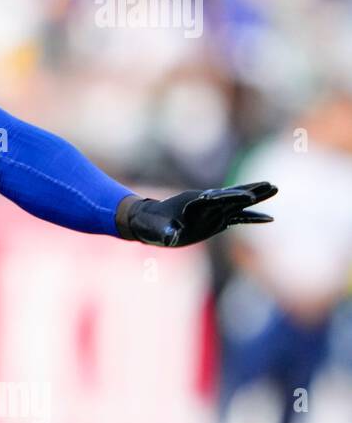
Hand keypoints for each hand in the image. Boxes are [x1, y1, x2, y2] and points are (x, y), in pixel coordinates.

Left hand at [120, 182, 277, 246]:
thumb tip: (170, 237)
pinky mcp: (215, 219)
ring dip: (255, 197)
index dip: (231, 198)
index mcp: (193, 203)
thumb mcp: (155, 230)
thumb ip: (164, 232)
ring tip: (274, 188)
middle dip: (251, 190)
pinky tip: (269, 218)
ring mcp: (212, 210)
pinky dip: (252, 217)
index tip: (248, 196)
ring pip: (238, 202)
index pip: (216, 199)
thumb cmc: (150, 225)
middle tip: (271, 185)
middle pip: (232, 195)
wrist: (148, 221)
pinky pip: (237, 217)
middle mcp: (205, 203)